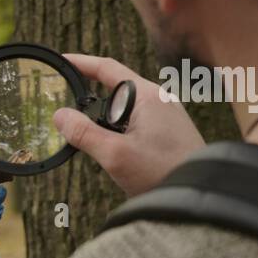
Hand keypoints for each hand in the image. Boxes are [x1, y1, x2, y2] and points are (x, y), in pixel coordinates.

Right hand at [52, 54, 205, 196]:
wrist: (197, 197)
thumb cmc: (162, 173)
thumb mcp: (115, 154)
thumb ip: (84, 133)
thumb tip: (59, 115)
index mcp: (147, 95)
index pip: (108, 68)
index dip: (82, 63)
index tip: (62, 61)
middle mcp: (160, 100)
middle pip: (116, 90)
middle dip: (92, 100)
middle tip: (70, 113)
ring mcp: (167, 116)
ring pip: (127, 109)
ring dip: (107, 120)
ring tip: (94, 140)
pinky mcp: (170, 133)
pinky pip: (138, 122)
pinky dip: (121, 130)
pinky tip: (115, 150)